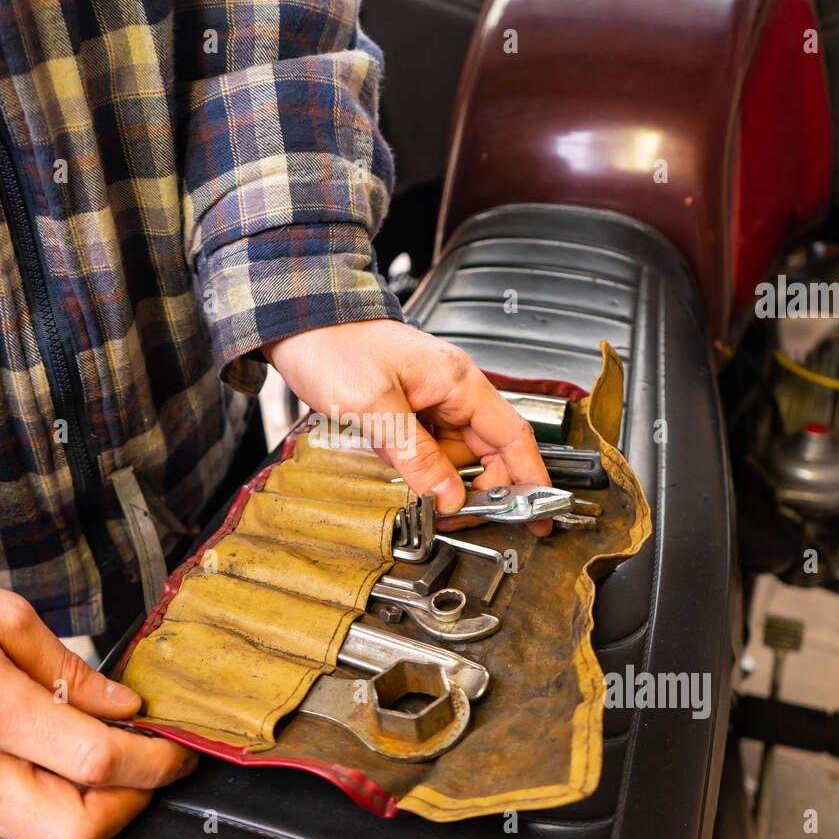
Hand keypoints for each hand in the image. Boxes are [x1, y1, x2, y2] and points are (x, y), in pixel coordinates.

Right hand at [0, 561, 194, 838]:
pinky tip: (66, 764)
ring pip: (44, 838)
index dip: (155, 761)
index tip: (180, 748)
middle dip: (130, 806)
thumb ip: (74, 672)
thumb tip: (125, 710)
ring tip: (112, 762)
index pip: (97, 762)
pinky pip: (12, 823)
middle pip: (74, 833)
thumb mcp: (10, 616)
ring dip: (93, 810)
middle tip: (152, 767)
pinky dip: (54, 804)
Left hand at [264, 319, 552, 534]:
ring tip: (409, 483)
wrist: (299, 323)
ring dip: (438, 478)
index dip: (531, 479)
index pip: (513, 437)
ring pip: (453, 454)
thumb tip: (447, 496)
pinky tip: (394, 464)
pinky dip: (417, 465)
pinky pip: (427, 447)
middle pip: (485, 452)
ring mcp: (431, 399)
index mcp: (458, 382)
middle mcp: (452, 390)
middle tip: (454, 515)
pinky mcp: (409, 407)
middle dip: (475, 488)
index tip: (539, 515)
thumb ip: (416, 455)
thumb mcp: (376, 407)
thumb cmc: (335, 346)